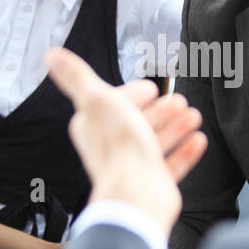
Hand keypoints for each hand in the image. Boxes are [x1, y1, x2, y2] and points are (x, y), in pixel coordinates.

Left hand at [46, 47, 207, 234]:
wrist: (136, 192)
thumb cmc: (117, 147)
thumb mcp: (98, 98)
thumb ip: (77, 76)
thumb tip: (51, 55)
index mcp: (93, 126)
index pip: (114, 103)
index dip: (134, 94)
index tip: (152, 88)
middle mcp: (110, 146)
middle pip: (138, 122)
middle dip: (161, 110)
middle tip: (179, 101)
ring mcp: (132, 166)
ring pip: (155, 142)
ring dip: (176, 127)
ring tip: (192, 117)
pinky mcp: (152, 183)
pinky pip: (171, 165)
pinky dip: (184, 152)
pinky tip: (197, 140)